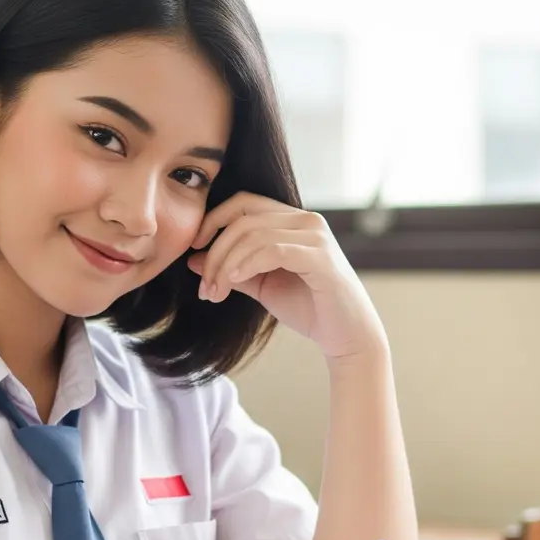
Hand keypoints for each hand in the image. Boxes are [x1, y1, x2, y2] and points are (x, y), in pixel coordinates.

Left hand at [187, 193, 385, 361]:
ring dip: (225, 265)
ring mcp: (315, 236)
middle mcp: (306, 220)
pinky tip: (234, 282)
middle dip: (215, 253)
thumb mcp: (261, 286)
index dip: (213, 220)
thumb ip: (232, 269)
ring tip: (215, 293)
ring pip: (253, 234)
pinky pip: (273, 250)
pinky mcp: (321, 257)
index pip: (243, 203)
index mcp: (291, 221)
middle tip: (204, 287)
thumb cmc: (308, 309)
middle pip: (243, 219)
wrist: (347, 336)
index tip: (193, 248)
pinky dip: (247, 265)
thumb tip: (192, 259)